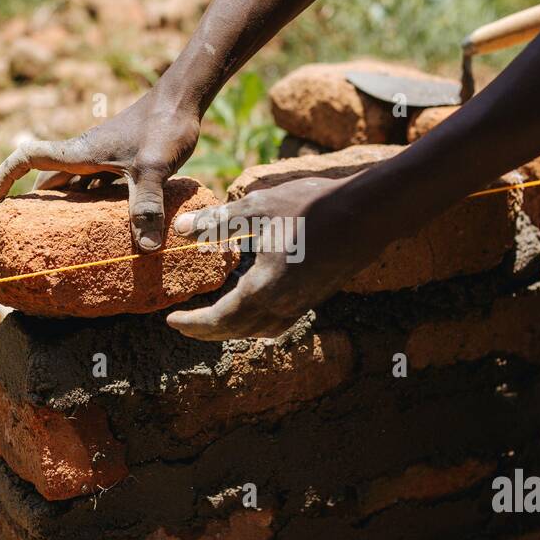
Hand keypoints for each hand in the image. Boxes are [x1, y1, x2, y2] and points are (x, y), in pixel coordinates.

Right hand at [0, 93, 199, 249]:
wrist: (184, 99)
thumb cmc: (163, 126)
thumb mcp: (153, 169)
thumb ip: (146, 206)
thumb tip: (146, 248)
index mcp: (81, 153)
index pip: (28, 158)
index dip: (6, 174)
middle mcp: (87, 154)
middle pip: (50, 178)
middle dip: (35, 201)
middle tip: (24, 230)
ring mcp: (105, 156)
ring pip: (76, 183)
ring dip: (66, 205)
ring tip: (62, 236)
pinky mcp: (125, 160)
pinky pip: (100, 185)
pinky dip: (96, 203)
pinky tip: (109, 224)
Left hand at [166, 174, 383, 340]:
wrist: (368, 214)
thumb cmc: (313, 207)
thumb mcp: (258, 208)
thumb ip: (219, 222)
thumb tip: (181, 228)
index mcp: (264, 289)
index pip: (220, 319)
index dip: (193, 324)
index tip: (171, 320)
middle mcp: (284, 305)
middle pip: (237, 331)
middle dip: (207, 332)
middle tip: (184, 326)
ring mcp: (303, 304)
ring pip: (261, 330)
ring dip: (233, 330)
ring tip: (215, 321)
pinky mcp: (316, 297)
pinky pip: (279, 322)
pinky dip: (257, 323)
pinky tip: (254, 306)